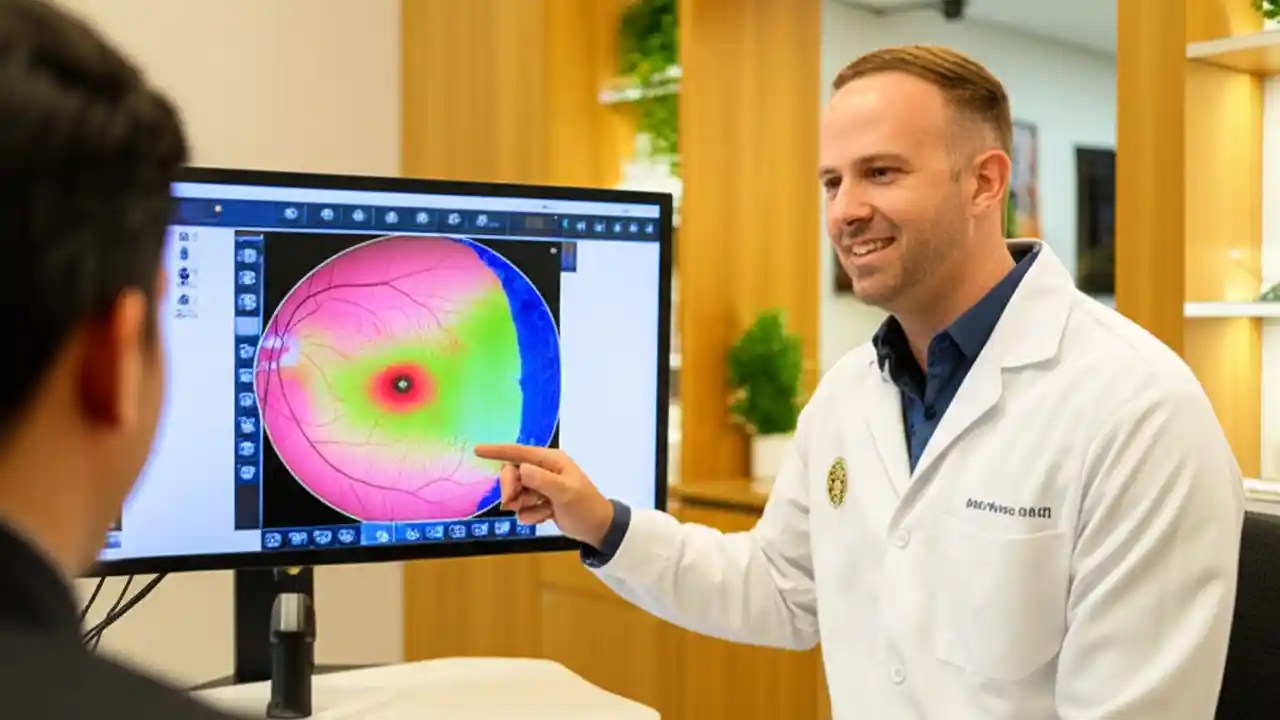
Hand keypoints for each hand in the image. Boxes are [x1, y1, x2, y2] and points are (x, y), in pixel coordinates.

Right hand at [472, 444, 614, 547]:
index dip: (498, 451)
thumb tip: (520, 469)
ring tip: (541, 511)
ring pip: (515, 493)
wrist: (597, 529)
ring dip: (522, 505)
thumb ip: (541, 480)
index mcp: (551, 461)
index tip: (478, 450)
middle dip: (511, 490)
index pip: (519, 452)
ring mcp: (541, 486)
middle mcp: (544, 470)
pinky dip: (529, 514)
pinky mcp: (539, 501)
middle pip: (512, 474)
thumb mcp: (565, 492)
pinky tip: (545, 516)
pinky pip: (521, 507)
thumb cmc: (585, 507)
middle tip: (513, 502)